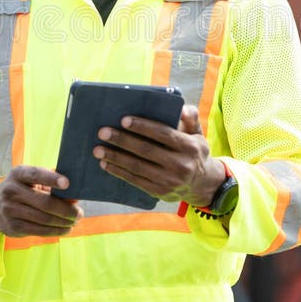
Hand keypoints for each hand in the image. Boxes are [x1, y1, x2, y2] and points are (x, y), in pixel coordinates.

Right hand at [0, 166, 82, 239]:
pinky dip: (56, 231)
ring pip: (44, 219)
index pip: (36, 174)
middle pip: (45, 202)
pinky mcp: (13, 227)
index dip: (52, 179)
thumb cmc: (21, 189)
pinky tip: (66, 229)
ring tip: (75, 221)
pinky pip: (39, 231)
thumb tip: (74, 198)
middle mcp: (11, 191)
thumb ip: (52, 185)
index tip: (68, 183)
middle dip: (66, 210)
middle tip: (80, 213)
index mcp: (18, 174)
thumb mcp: (32, 181)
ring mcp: (10, 210)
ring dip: (64, 222)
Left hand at [93, 104, 225, 206]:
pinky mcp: (160, 192)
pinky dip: (119, 172)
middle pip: (146, 150)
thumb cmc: (194, 152)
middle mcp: (181, 165)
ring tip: (98, 149)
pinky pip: (135, 180)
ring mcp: (170, 181)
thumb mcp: (198, 134)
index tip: (124, 120)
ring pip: (137, 167)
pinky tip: (106, 164)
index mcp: (190, 147)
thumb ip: (191, 118)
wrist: (202, 184)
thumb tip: (181, 109)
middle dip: (122, 140)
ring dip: (115, 157)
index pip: (163, 134)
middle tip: (103, 132)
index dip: (143, 127)